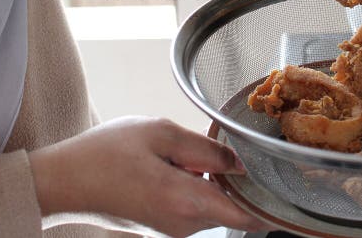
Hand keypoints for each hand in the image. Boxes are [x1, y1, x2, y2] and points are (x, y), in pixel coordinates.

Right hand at [29, 116, 269, 236]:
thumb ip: (206, 149)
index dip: (275, 209)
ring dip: (210, 176)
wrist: (64, 180)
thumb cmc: (106, 154)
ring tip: (178, 150)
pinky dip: (194, 181)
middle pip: (232, 203)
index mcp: (187, 202)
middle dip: (234, 176)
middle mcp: (185, 224)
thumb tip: (238, 163)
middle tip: (217, 145)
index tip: (296, 199)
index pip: (249, 217)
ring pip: (212, 200)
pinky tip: (170, 160)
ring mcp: (173, 227)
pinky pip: (194, 201)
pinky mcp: (163, 222)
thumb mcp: (161, 134)